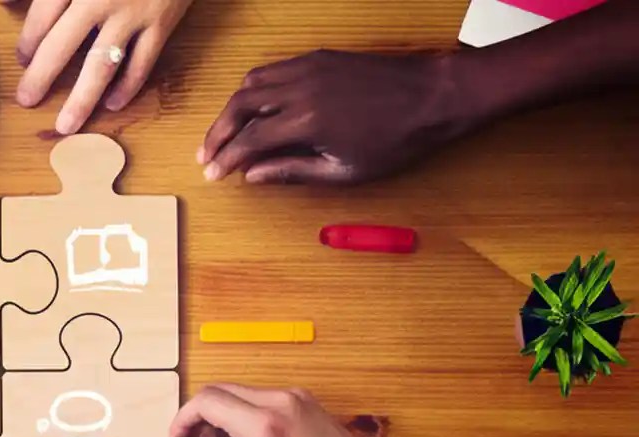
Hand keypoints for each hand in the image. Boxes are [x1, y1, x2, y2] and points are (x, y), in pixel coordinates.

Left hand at [12, 0, 192, 133]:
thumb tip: (1, 1)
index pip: (43, 16)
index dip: (28, 42)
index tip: (22, 59)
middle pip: (62, 46)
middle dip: (41, 78)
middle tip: (26, 101)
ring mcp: (134, 13)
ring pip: (101, 64)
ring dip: (82, 99)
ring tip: (66, 125)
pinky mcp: (163, 22)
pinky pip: (142, 63)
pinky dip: (128, 87)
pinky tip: (113, 105)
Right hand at [165, 384, 410, 436]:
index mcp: (263, 425)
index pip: (206, 401)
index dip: (182, 419)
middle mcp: (279, 401)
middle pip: (220, 391)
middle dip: (199, 416)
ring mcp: (296, 397)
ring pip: (240, 392)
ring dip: (221, 414)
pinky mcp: (306, 401)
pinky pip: (261, 397)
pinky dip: (244, 413)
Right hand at [198, 50, 471, 183]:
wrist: (434, 96)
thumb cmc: (397, 140)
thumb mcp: (345, 170)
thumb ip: (293, 172)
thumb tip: (253, 176)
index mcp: (307, 121)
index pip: (249, 141)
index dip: (225, 160)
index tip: (212, 174)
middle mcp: (301, 89)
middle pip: (239, 108)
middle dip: (216, 133)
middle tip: (206, 155)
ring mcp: (309, 68)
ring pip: (250, 83)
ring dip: (230, 109)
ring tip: (222, 132)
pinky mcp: (319, 58)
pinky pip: (272, 69)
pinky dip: (253, 88)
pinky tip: (250, 106)